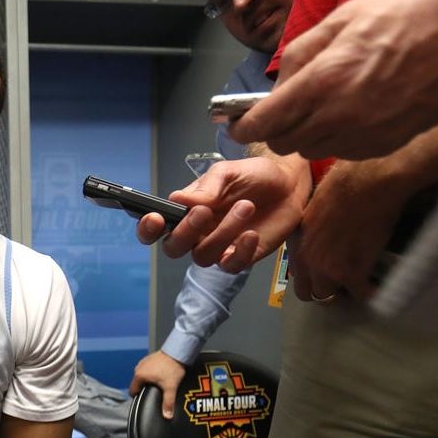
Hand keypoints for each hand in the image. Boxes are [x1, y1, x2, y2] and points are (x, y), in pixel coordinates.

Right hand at [129, 352, 186, 418]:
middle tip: (156, 392)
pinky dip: (152, 373)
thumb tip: (167, 416)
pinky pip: (147, 369)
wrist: (178, 351)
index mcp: (139, 376)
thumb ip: (168, 403)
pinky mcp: (149, 358)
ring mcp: (143, 362)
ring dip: (148, 380)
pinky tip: (161, 374)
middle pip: (137, 384)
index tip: (146, 399)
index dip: (138, 397)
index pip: (132, 391)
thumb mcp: (170, 387)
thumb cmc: (172, 368)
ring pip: (142, 376)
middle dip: (145, 388)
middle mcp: (138, 368)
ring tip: (159, 383)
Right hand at [138, 157, 308, 270]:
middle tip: (205, 212)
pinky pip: (230, 266)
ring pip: (203, 256)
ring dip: (222, 233)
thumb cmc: (253, 175)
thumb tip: (178, 200)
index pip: (156, 227)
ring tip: (246, 206)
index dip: (148, 229)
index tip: (155, 219)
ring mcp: (218, 246)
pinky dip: (239, 252)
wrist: (289, 184)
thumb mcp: (228, 171)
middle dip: (185, 233)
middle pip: (173, 248)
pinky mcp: (241, 257)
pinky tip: (252, 234)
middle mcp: (197, 232)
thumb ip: (206, 186)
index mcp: (186, 211)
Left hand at [229, 0, 437, 159]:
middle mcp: (338, 116)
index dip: (243, 128)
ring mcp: (364, 135)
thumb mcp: (342, 20)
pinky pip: (344, 151)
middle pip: (284, 143)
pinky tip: (349, 113)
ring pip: (312, 150)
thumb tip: (279, 83)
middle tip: (280, 111)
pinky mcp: (385, 144)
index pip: (263, 123)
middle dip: (275, 129)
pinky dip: (335, 138)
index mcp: (321, 82)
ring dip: (305, 134)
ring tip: (321, 106)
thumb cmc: (409, 18)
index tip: (237, 125)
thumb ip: (301, 54)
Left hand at [287, 162, 410, 302]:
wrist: (367, 182)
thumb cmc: (345, 183)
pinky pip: (362, 295)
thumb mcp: (316, 208)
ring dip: (345, 291)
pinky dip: (372, 292)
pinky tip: (379, 285)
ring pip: (330, 297)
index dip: (312, 278)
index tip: (327, 274)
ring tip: (361, 282)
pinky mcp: (351, 273)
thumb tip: (325, 234)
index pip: (296, 274)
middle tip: (345, 283)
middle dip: (326, 290)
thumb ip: (315, 230)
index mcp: (297, 242)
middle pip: (309, 292)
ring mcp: (326, 268)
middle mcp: (306, 258)